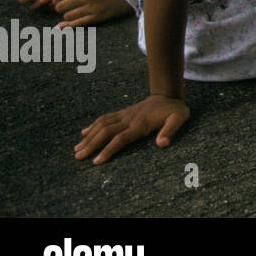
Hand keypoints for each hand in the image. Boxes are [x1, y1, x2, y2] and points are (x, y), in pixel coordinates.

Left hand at [53, 0, 131, 26]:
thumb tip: (56, 0)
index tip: (59, 1)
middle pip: (61, 6)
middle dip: (60, 8)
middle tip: (66, 8)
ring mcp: (92, 7)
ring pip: (67, 16)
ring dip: (68, 16)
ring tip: (75, 13)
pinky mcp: (98, 17)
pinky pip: (77, 23)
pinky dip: (70, 26)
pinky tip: (69, 25)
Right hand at [75, 95, 189, 163]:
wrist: (169, 94)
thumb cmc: (175, 110)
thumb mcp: (179, 119)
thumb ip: (170, 131)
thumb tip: (162, 144)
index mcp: (141, 124)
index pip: (121, 139)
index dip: (108, 150)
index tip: (96, 161)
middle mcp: (129, 119)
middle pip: (106, 132)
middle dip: (91, 145)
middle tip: (78, 157)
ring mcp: (125, 115)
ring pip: (102, 125)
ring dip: (89, 136)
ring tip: (76, 149)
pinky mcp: (123, 113)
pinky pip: (105, 118)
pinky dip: (93, 125)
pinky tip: (83, 133)